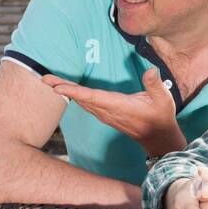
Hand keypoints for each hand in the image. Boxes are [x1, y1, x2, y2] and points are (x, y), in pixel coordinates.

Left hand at [41, 68, 186, 155]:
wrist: (158, 137)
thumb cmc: (160, 116)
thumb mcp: (163, 99)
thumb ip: (155, 84)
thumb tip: (151, 70)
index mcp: (118, 105)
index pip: (91, 96)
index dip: (73, 91)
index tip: (56, 86)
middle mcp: (108, 111)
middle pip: (80, 98)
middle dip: (62, 87)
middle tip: (44, 78)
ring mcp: (106, 114)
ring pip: (81, 101)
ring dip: (65, 91)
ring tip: (49, 81)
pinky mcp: (106, 115)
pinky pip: (86, 104)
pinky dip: (74, 96)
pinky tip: (67, 90)